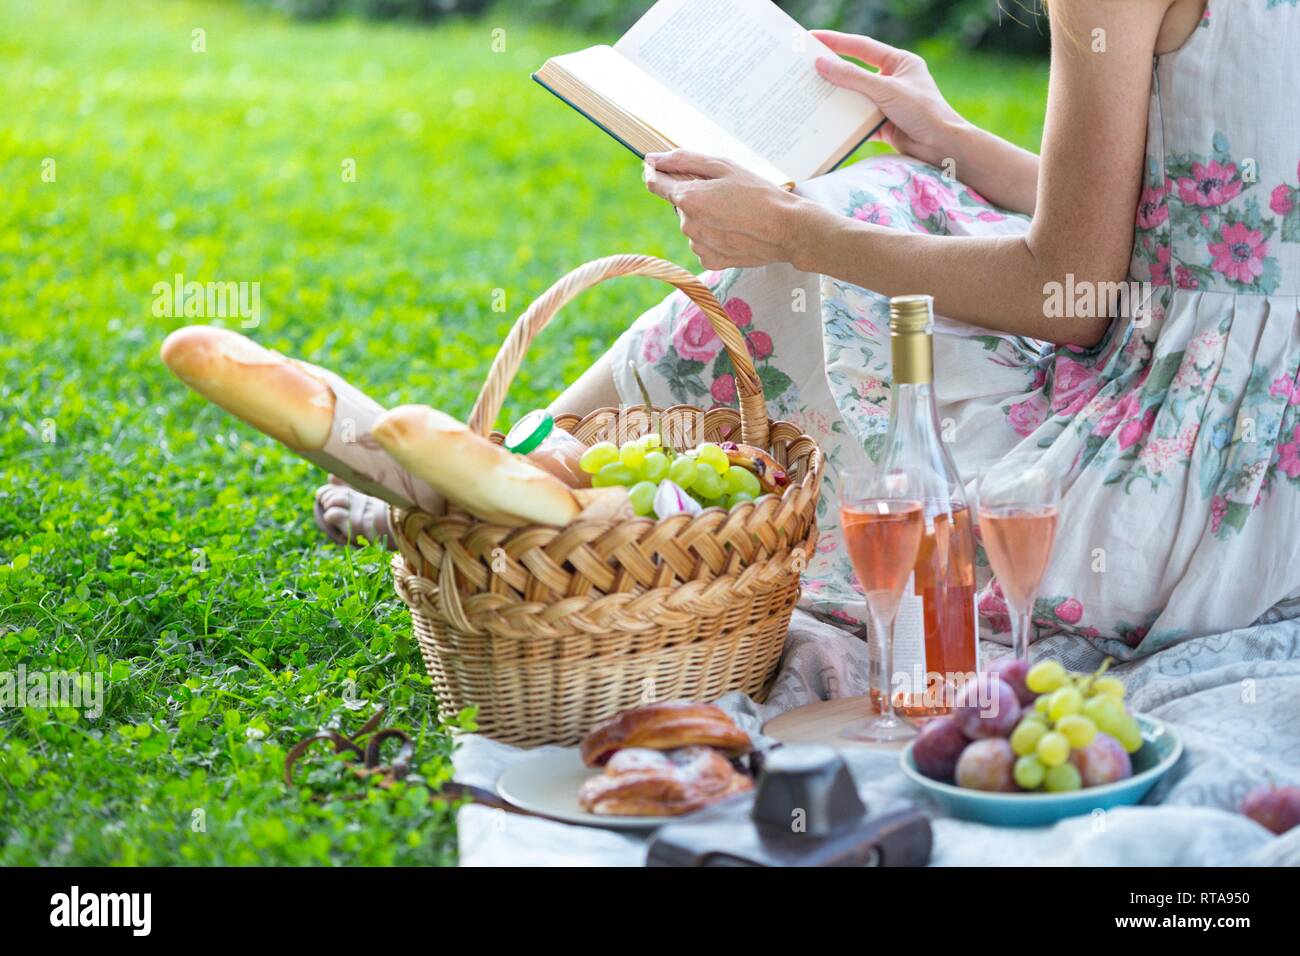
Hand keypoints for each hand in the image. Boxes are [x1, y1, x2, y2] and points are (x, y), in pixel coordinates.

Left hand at [642, 151, 807, 269]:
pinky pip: (703, 242)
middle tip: (726, 193)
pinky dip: (715, 235)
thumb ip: (683, 160)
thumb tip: (652, 159)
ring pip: (692, 224)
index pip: (655, 183)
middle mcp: (687, 224)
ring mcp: (697, 245)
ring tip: (736, 214)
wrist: (786, 230)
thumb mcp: (724, 166)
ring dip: (706, 216)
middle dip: (696, 195)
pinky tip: (735, 230)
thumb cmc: (758, 193)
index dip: (659, 172)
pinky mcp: (709, 261)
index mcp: (688, 198)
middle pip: (680, 203)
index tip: (666, 168)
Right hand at [812, 30, 967, 168]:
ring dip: (835, 98)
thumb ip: (852, 78)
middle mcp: (892, 80)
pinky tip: (824, 121)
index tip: (812, 38)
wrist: (941, 147)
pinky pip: (857, 119)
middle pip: (855, 72)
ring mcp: (886, 103)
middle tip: (804, 67)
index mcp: (898, 62)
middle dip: (831, 71)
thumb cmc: (922, 111)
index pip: (861, 47)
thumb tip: (822, 64)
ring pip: (854, 97)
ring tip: (809, 95)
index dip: (835, 41)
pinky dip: (843, 122)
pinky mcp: (882, 124)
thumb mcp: (885, 90)